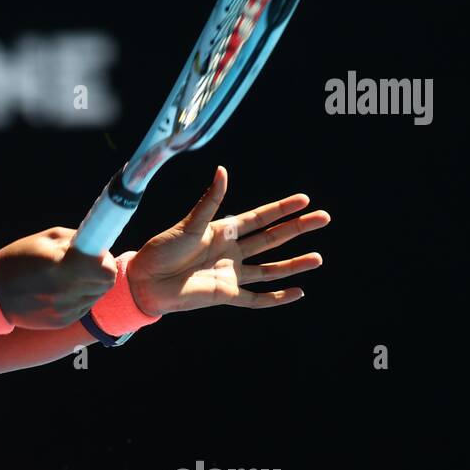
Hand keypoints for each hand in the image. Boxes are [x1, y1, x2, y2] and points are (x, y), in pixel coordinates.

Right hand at [0, 227, 117, 328]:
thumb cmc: (18, 259)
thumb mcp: (45, 239)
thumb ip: (76, 240)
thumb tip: (99, 245)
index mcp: (61, 266)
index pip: (107, 270)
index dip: (105, 260)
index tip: (96, 254)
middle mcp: (65, 291)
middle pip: (106, 283)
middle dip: (99, 270)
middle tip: (84, 264)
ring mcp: (64, 310)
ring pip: (96, 295)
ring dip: (89, 284)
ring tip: (68, 277)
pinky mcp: (62, 322)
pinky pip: (84, 307)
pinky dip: (78, 297)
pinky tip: (60, 290)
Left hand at [126, 166, 328, 314]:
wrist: (145, 280)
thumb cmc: (162, 248)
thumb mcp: (188, 223)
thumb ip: (209, 201)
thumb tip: (223, 170)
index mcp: (222, 230)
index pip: (259, 218)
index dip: (281, 209)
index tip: (304, 200)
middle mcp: (231, 251)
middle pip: (271, 239)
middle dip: (297, 229)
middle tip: (324, 218)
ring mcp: (230, 274)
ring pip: (270, 268)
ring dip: (293, 264)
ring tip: (318, 257)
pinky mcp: (225, 295)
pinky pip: (256, 299)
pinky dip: (277, 298)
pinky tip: (299, 293)